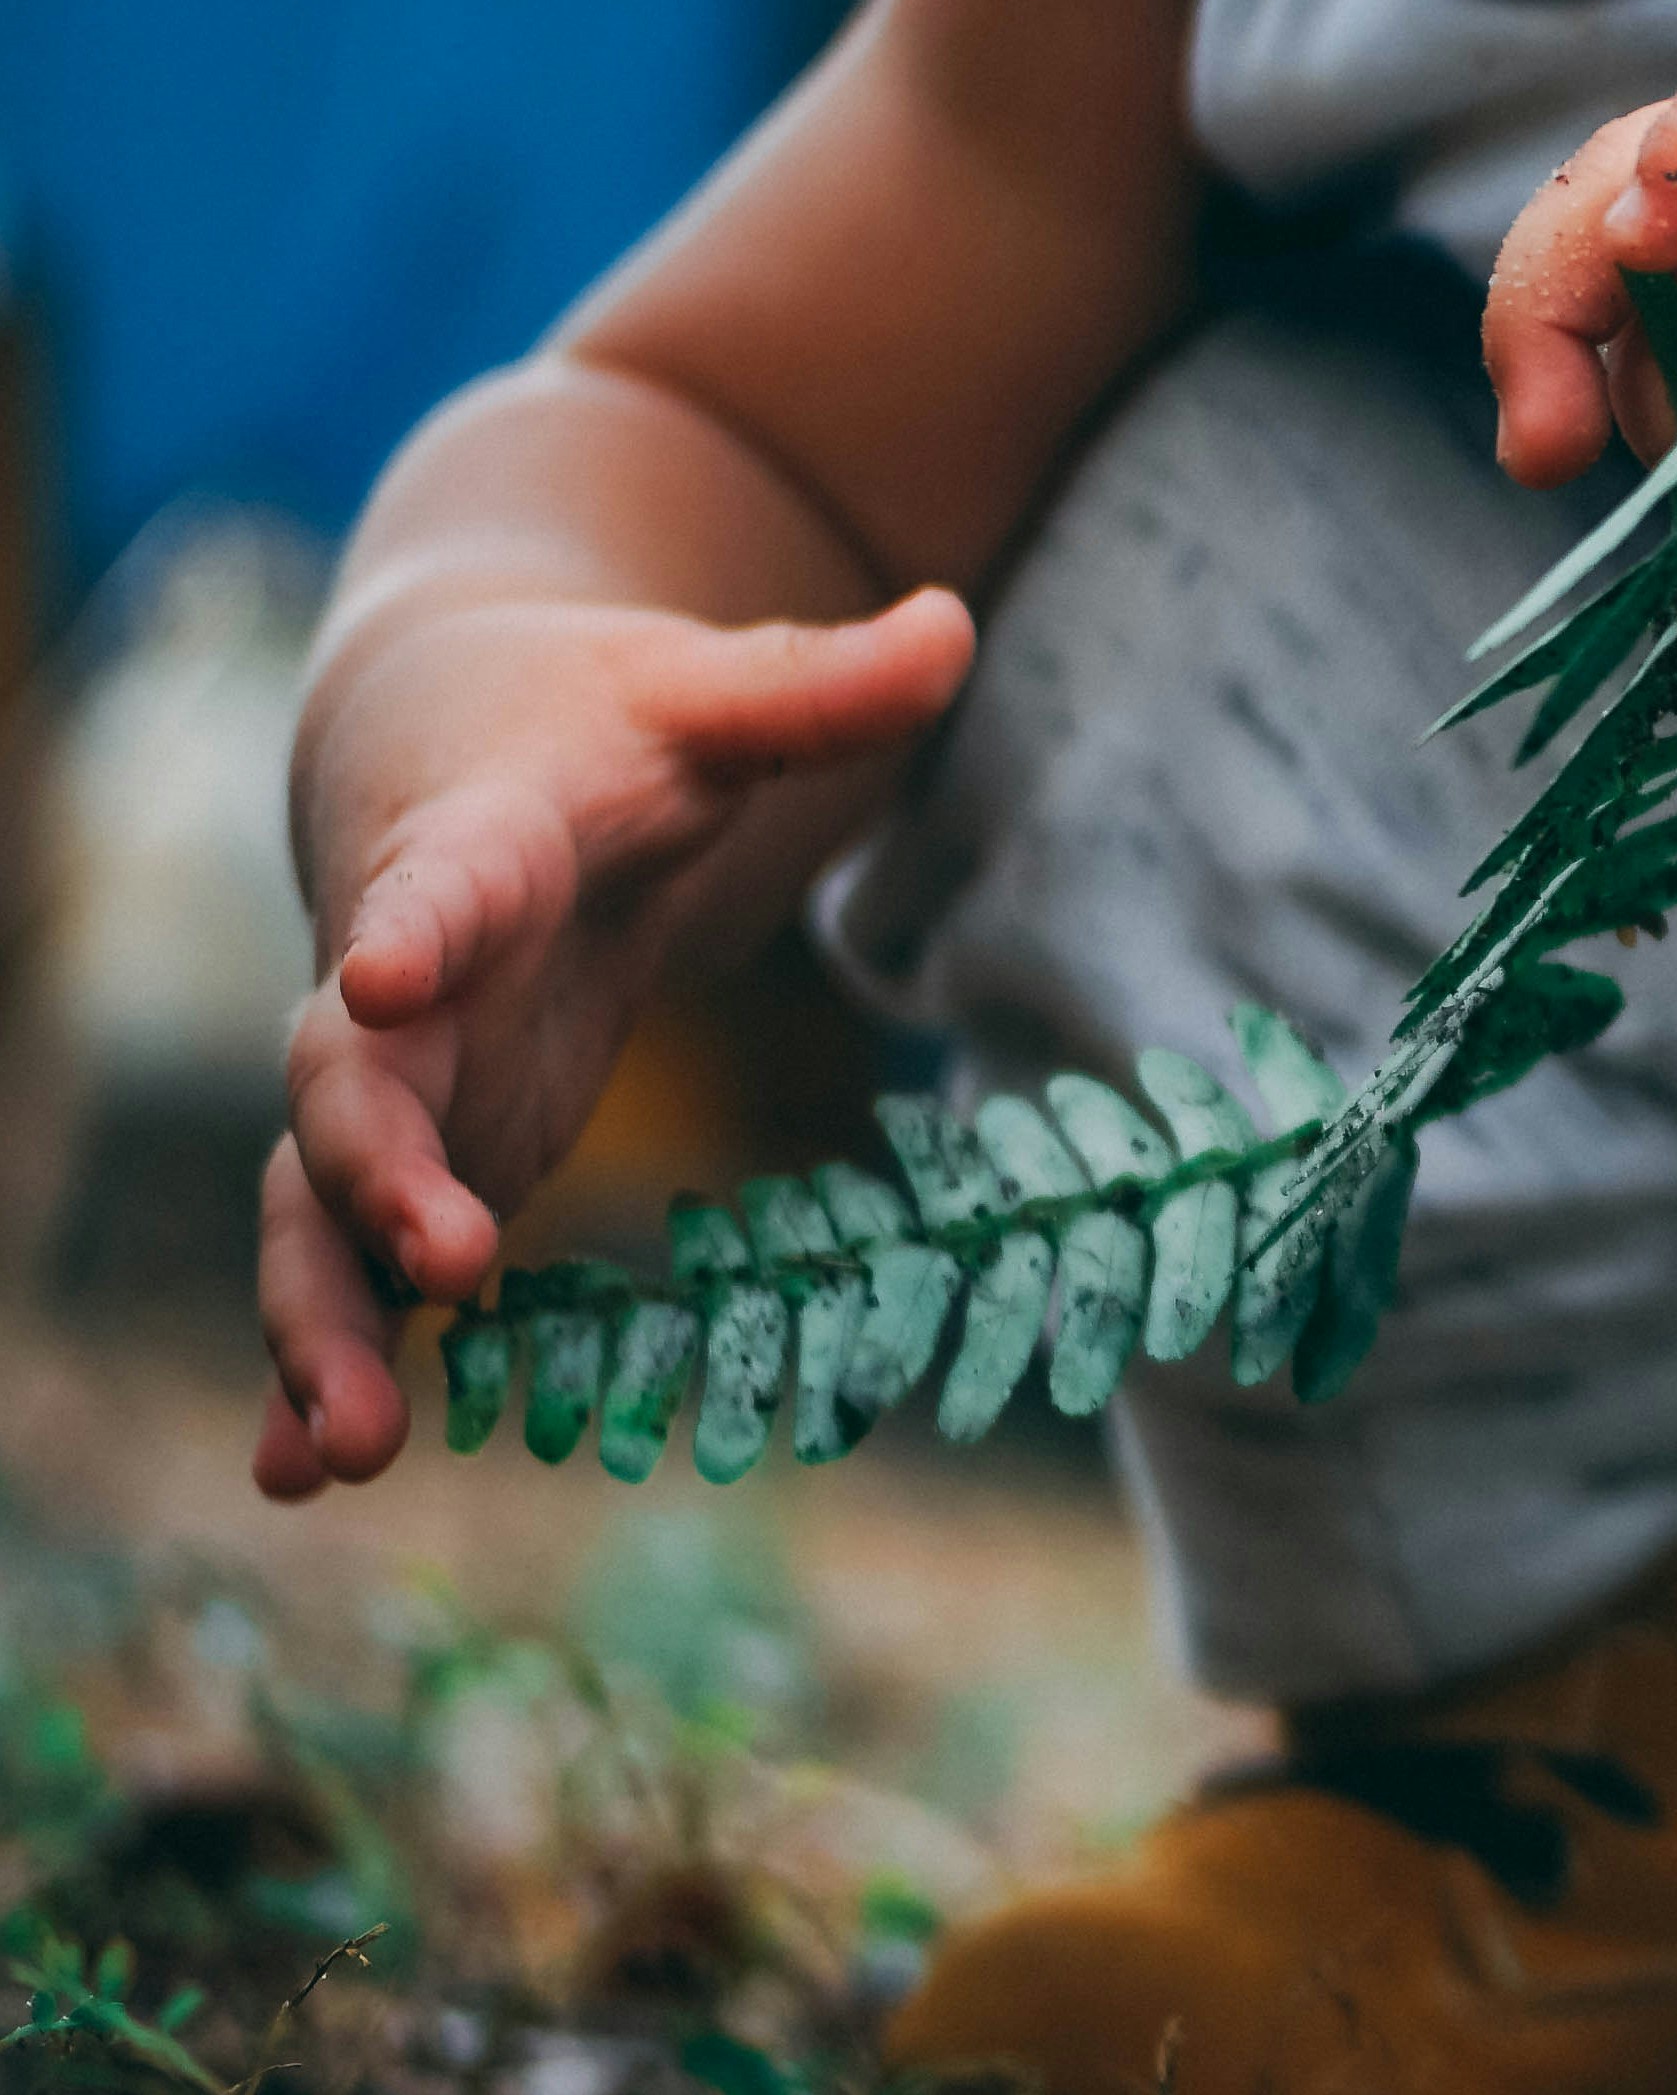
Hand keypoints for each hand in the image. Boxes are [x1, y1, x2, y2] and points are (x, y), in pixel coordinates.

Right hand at [254, 586, 973, 1501]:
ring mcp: (394, 1083)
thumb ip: (819, 685)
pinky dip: (322, 1359)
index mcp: (477, 848)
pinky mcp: (413, 1154)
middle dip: (375, 1176)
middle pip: (351, 1082)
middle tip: (437, 1265)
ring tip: (335, 1455)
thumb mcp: (708, 692)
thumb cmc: (596, 723)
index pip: (440, 885)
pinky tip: (298, 1470)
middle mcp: (400, 981)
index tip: (386, 977)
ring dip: (324, 1321)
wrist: (452, 743)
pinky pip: (345, 1266)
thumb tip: (959, 623)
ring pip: (319, 1205)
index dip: (416, 928)